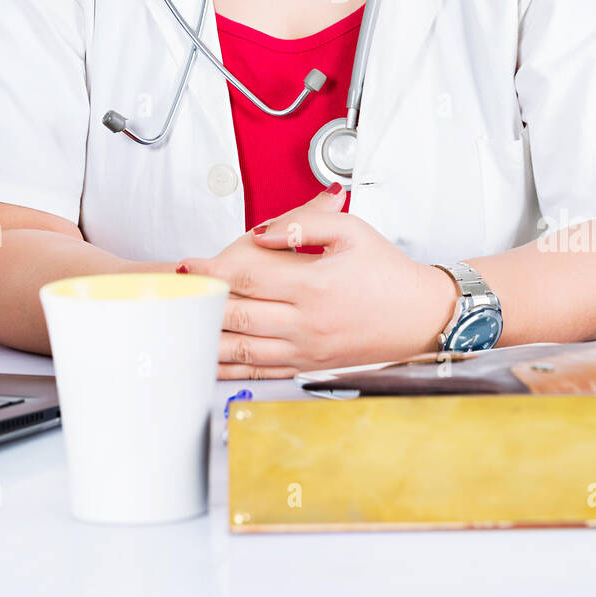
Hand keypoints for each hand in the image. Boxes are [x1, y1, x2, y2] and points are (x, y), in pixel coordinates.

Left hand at [176, 186, 456, 378]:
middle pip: (237, 315)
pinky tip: (209, 360)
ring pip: (242, 350)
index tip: (188, 263)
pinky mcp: (308, 366)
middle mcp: (306, 323)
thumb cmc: (388, 273)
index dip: (212, 269)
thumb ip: (303, 224)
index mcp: (314, 286)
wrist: (422, 317)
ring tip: (179, 326)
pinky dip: (230, 369)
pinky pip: (260, 372)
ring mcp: (305, 350)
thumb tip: (260, 232)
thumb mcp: (352, 231)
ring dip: (207, 338)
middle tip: (173, 293)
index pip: (249, 277)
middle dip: (200, 303)